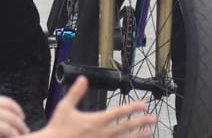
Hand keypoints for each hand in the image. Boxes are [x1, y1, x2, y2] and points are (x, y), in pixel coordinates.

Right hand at [0, 96, 28, 136]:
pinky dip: (6, 137)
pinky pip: (0, 134)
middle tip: (24, 128)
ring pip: (9, 126)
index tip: (21, 114)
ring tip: (20, 135)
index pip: (7, 102)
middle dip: (20, 122)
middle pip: (11, 115)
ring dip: (16, 131)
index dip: (16, 108)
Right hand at [33, 78, 154, 137]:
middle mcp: (103, 133)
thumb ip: (76, 92)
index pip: (119, 112)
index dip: (132, 108)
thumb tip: (82, 79)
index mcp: (96, 120)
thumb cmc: (59, 129)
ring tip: (149, 133)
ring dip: (138, 136)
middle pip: (127, 127)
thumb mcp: (65, 107)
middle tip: (153, 118)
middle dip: (141, 121)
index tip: (142, 105)